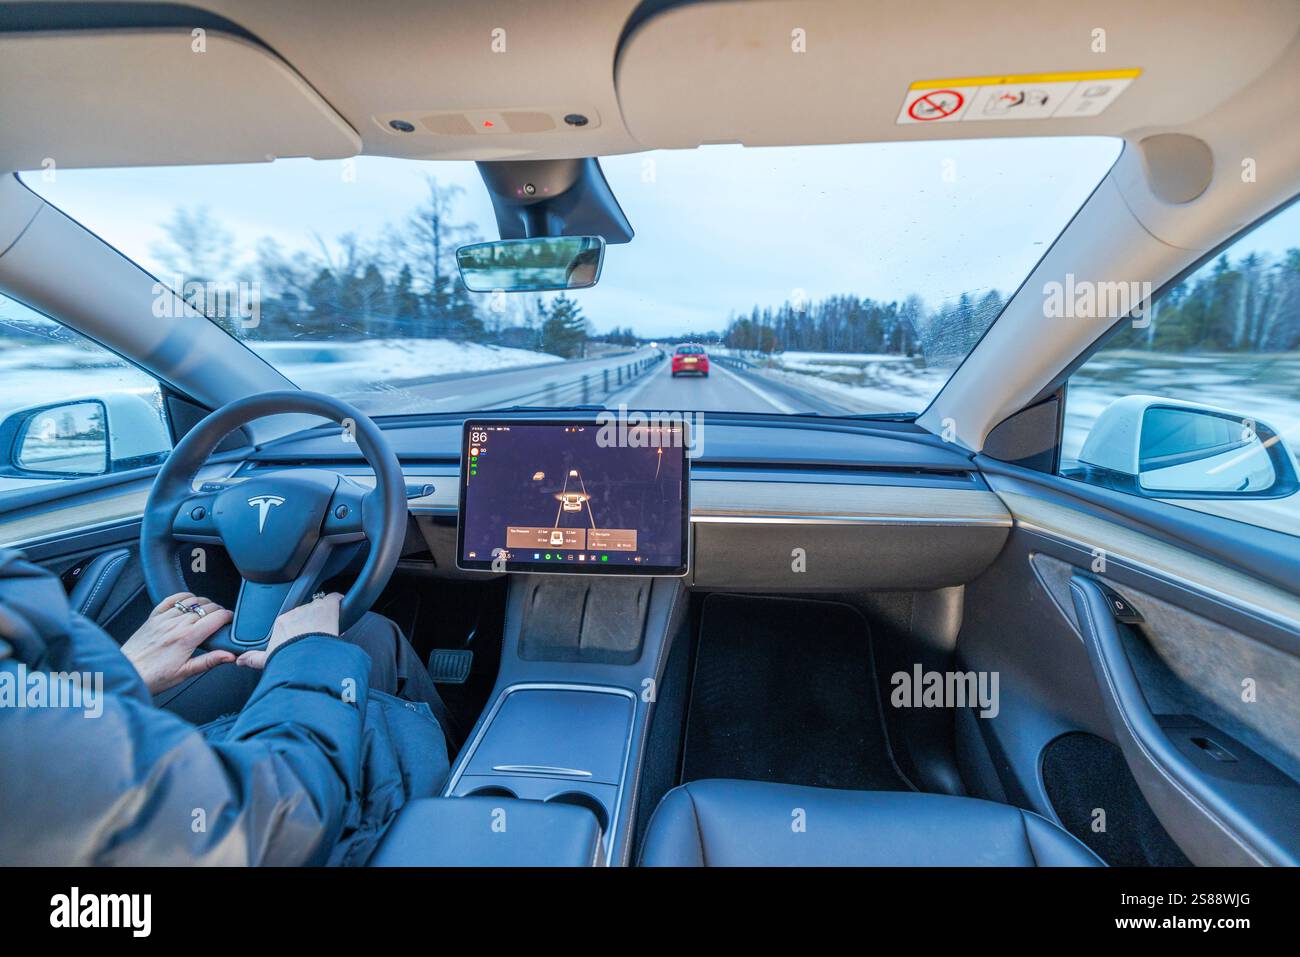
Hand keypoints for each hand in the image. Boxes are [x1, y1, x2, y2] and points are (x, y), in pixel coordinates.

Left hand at [121, 592, 235, 693]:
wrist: (128, 672)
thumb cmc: (153, 676)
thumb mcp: (184, 673)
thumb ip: (209, 661)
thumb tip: (229, 656)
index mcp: (187, 638)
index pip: (217, 617)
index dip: (229, 616)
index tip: (231, 621)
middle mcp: (177, 624)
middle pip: (207, 606)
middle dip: (218, 610)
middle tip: (220, 620)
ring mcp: (164, 618)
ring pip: (192, 600)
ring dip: (203, 603)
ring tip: (206, 612)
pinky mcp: (154, 617)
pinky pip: (172, 598)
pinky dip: (184, 597)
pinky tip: (188, 602)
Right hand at [236, 592, 341, 670]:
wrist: (305, 657)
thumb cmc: (287, 658)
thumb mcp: (267, 660)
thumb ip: (253, 659)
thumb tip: (239, 660)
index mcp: (282, 622)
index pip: (293, 621)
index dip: (302, 628)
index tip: (307, 637)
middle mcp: (296, 612)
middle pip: (307, 613)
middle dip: (314, 623)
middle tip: (321, 636)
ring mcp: (312, 608)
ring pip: (321, 608)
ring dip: (327, 617)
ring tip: (332, 629)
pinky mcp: (328, 607)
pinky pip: (335, 599)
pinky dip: (340, 604)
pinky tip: (343, 611)